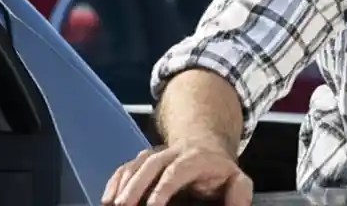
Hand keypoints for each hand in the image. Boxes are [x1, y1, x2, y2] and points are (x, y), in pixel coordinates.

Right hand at [102, 142, 253, 205]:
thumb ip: (238, 194)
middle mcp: (173, 153)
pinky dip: (115, 181)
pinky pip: (127, 167)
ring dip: (122, 185)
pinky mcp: (144, 161)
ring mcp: (156, 155)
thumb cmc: (220, 172)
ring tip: (112, 204)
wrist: (206, 146)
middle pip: (151, 165)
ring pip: (136, 164)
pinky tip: (108, 197)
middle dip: (136, 187)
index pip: (178, 170)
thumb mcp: (237, 180)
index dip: (164, 187)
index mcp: (197, 158)